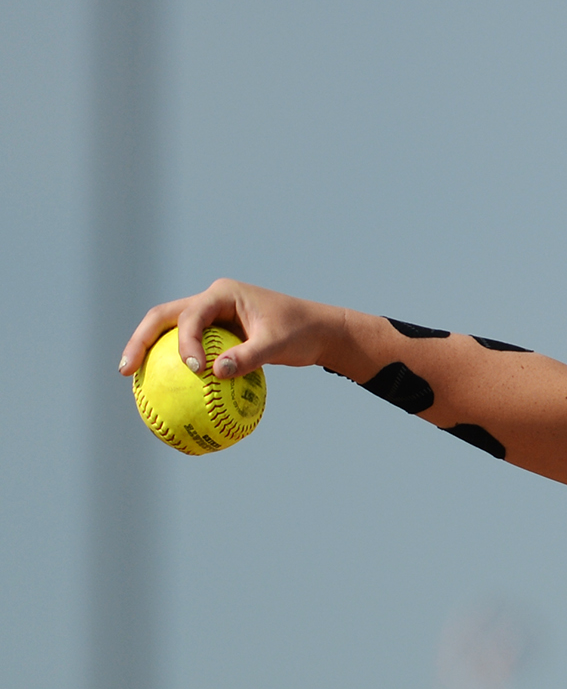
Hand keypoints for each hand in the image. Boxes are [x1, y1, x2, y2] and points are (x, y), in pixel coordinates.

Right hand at [118, 279, 346, 380]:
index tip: (194, 369)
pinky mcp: (215, 333)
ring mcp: (211, 315)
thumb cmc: (302, 332)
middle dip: (140, 341)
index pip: (191, 316)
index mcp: (223, 294)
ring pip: (169, 331)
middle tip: (126, 370)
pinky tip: (166, 394)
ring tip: (134, 381)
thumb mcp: (279, 344)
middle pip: (163, 317)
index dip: (184, 342)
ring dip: (150, 353)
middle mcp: (211, 300)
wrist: (318, 330)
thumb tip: (216, 373)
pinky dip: (174, 366)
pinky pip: (188, 348)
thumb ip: (250, 356)